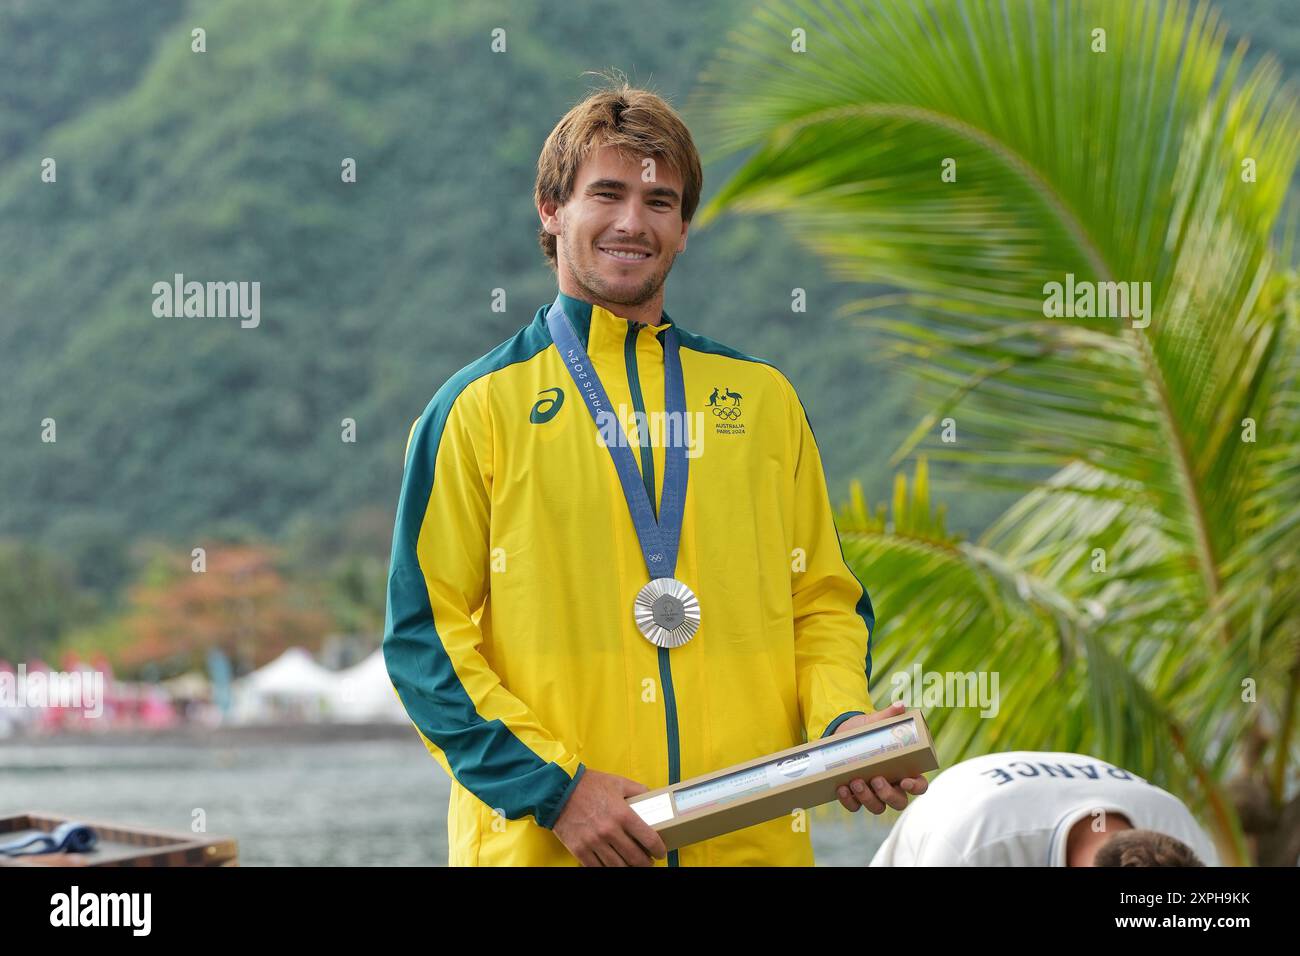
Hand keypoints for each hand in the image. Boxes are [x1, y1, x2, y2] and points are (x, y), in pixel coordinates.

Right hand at [552, 768, 668, 866]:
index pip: (649, 839)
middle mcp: (610, 831)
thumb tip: (653, 797)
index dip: (659, 849)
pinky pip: (597, 868)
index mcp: (623, 814)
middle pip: (635, 858)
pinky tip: (613, 866)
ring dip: (629, 869)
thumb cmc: (589, 784)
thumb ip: (638, 790)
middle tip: (649, 862)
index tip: (661, 852)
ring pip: (618, 866)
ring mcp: (594, 842)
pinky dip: (608, 870)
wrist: (558, 789)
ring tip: (632, 866)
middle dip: (646, 863)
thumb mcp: (618, 782)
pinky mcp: (580, 850)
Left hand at [831, 702, 928, 813]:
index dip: (916, 787)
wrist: (841, 733)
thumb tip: (900, 705)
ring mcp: (873, 793)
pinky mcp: (855, 796)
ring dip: (867, 798)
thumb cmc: (867, 730)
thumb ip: (889, 715)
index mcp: (904, 770)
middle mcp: (892, 786)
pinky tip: (841, 787)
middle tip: (876, 779)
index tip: (905, 781)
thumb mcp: (876, 722)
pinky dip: (849, 801)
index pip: (919, 786)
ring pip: (877, 807)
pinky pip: (855, 806)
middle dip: (887, 794)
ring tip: (855, 780)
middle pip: (898, 802)